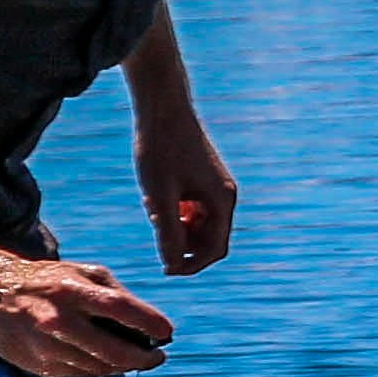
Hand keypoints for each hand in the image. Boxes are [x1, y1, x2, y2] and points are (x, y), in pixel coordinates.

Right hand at [0, 253, 174, 376]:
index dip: (149, 322)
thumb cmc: (49, 281)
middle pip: (113, 350)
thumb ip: (115, 294)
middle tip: (158, 356)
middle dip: (143, 357)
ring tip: (135, 356)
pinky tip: (105, 358)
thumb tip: (151, 324)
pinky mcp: (41, 367)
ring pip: (100, 368)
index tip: (168, 332)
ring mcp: (48, 348)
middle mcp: (59, 321)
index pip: (120, 308)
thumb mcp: (81, 273)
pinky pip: (82, 373)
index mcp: (72, 291)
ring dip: (123, 365)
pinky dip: (99, 368)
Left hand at [137, 120, 237, 275]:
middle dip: (183, 243)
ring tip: (153, 208)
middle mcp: (224, 195)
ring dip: (177, 226)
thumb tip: (172, 265)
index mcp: (221, 200)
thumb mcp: (159, 195)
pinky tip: (155, 196)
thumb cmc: (160, 149)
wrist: (162, 108)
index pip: (214, 249)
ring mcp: (214, 186)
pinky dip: (175, 211)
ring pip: (199, 224)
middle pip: (209, 239)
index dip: (191, 265)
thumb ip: (167, 232)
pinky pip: (193, 208)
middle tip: (156, 228)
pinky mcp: (203, 178)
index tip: (165, 269)